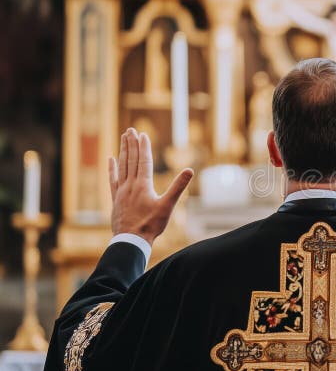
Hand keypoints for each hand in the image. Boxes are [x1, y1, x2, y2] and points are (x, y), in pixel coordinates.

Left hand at [108, 128, 193, 245]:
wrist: (131, 240)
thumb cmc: (151, 224)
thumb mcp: (168, 206)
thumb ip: (178, 187)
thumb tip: (190, 170)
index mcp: (143, 185)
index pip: (143, 160)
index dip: (144, 147)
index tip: (143, 134)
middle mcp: (130, 185)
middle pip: (131, 159)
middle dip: (131, 144)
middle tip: (131, 130)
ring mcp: (121, 191)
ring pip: (122, 166)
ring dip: (123, 151)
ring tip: (123, 138)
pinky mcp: (116, 198)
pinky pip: (113, 179)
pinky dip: (112, 168)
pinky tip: (111, 159)